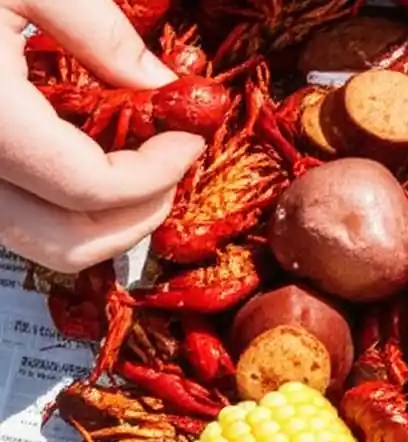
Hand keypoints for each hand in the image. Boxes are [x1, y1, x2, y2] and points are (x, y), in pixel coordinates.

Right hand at [0, 0, 204, 272]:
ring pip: (35, 245)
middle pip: (67, 245)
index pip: (92, 188)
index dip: (158, 175)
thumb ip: (98, 30)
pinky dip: (58, 206)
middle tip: (172, 167)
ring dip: (102, 221)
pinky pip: (9, 219)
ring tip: (138, 165)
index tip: (189, 139)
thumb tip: (163, 84)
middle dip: (138, 216)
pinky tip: (84, 155)